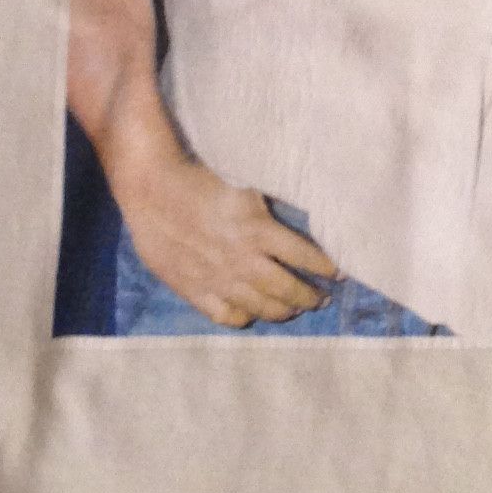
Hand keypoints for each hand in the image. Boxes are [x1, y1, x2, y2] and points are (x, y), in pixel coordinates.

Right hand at [123, 159, 337, 324]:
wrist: (151, 186)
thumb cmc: (200, 175)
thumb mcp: (246, 181)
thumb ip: (273, 199)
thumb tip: (309, 200)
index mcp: (258, 229)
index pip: (306, 257)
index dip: (327, 267)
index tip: (339, 273)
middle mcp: (243, 259)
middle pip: (288, 289)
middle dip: (310, 297)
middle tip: (322, 298)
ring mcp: (218, 279)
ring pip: (261, 307)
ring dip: (284, 311)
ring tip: (294, 309)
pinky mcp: (195, 290)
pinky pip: (227, 316)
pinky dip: (245, 318)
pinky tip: (252, 313)